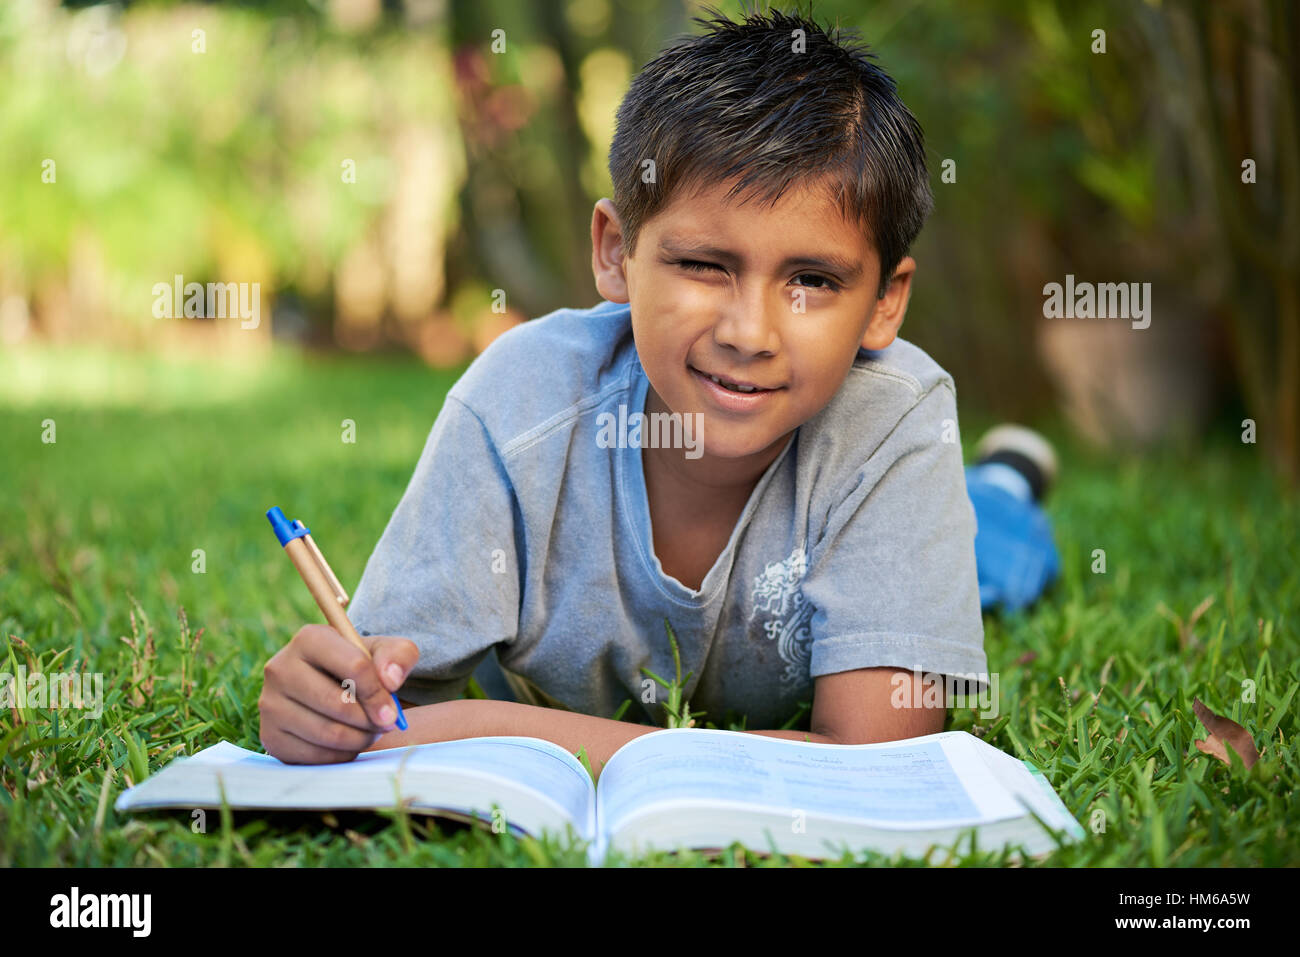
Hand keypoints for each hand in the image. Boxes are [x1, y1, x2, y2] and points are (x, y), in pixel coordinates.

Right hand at [259, 624, 418, 763]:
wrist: (329, 688)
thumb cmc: (360, 667)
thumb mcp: (385, 651)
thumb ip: (399, 655)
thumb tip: (391, 680)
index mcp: (310, 638)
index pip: (355, 666)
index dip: (379, 693)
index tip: (393, 712)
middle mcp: (281, 668)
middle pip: (338, 704)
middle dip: (369, 720)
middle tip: (384, 725)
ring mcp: (270, 704)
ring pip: (327, 733)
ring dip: (360, 739)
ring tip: (369, 732)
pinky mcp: (269, 736)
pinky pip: (314, 756)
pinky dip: (341, 755)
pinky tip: (348, 742)